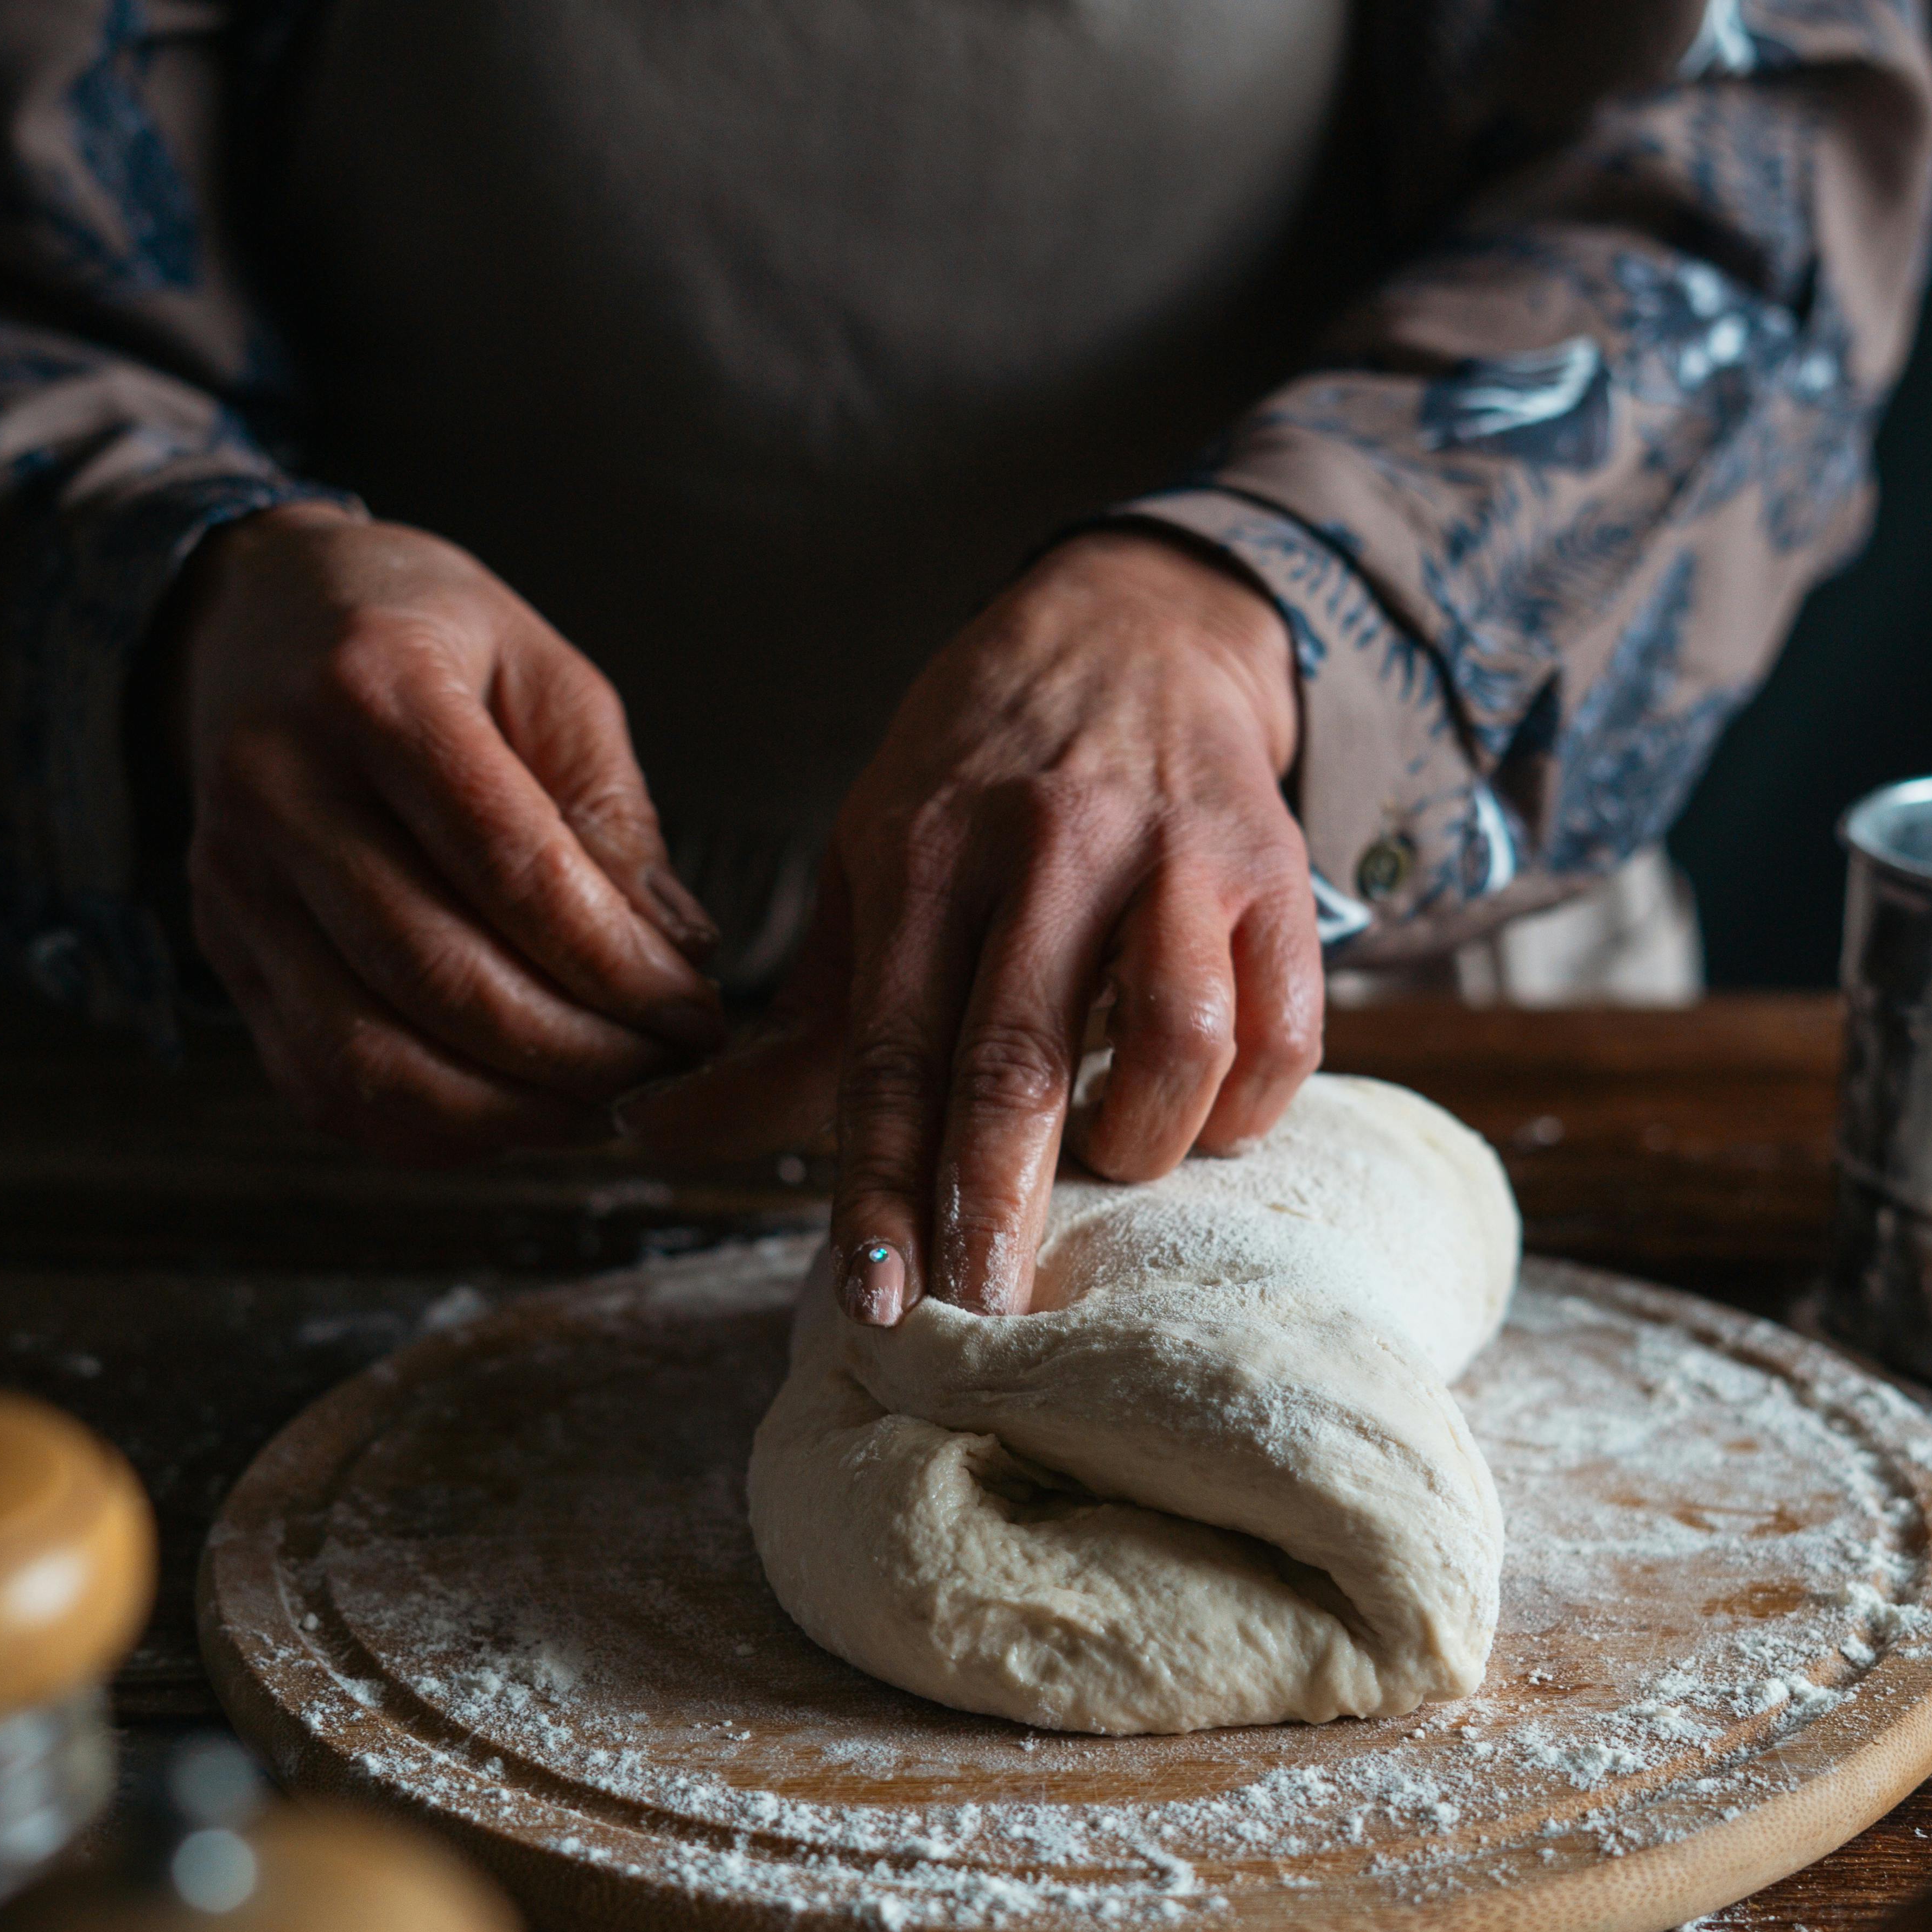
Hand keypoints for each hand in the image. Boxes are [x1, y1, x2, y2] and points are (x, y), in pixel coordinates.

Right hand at [177, 505, 723, 1158]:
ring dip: (506, 1112)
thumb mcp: (546, 674)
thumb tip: (678, 956)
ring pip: (370, 1054)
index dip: (616, 967)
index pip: (510, 869)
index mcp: (373, 689)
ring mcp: (233, 881)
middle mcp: (278, 788)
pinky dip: (427, 1128)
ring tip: (603, 1108)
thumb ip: (610, 813)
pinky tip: (514, 1117)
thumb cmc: (427, 638)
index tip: (695, 1014)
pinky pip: (319, 1083)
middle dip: (576, 1054)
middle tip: (665, 1074)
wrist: (264, 616)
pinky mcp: (221, 949)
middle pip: (439, 975)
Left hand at [621, 529, 1320, 1317]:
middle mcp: (1053, 846)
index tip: (874, 1294)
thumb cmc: (980, 772)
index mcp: (928, 850)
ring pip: (1175, 1046)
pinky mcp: (1279, 874)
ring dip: (1137, 1143)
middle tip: (983, 1306)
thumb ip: (791, 1022)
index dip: (879, 1182)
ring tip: (1107, 1165)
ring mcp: (1177, 857)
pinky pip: (1280, 1034)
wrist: (1136, 624)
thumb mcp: (867, 861)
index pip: (890, 1048)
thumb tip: (651, 1135)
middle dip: (993, 1203)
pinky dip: (1241, 1106)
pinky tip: (1199, 1116)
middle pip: (1020, 1059)